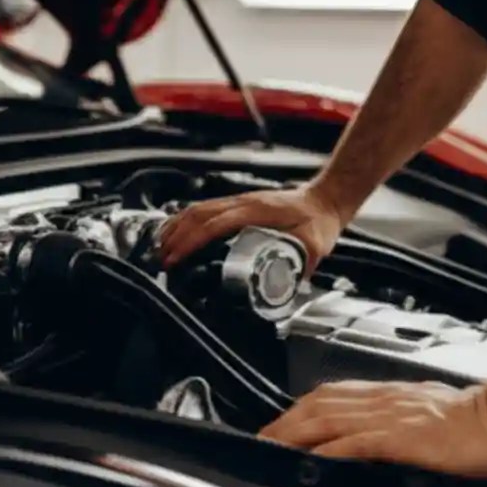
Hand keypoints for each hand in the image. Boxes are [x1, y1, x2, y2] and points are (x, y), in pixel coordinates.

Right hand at [158, 184, 347, 273]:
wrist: (325, 200)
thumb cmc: (318, 220)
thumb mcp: (315, 245)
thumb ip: (303, 265)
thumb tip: (287, 286)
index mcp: (257, 211)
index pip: (215, 223)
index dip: (192, 241)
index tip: (177, 258)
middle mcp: (244, 202)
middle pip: (198, 214)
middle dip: (176, 237)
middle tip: (163, 260)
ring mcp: (240, 201)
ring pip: (198, 209)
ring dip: (176, 226)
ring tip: (160, 247)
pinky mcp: (238, 205)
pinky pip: (206, 208)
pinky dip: (186, 219)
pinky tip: (176, 231)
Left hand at [259, 381, 486, 478]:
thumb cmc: (473, 419)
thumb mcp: (424, 411)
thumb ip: (396, 418)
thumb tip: (375, 433)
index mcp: (387, 395)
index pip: (329, 395)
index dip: (298, 409)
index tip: (278, 424)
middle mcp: (383, 401)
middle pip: (319, 404)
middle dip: (285, 422)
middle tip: (261, 440)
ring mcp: (390, 418)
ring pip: (329, 419)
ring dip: (294, 434)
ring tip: (272, 447)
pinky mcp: (402, 439)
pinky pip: (357, 442)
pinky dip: (330, 449)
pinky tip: (312, 458)